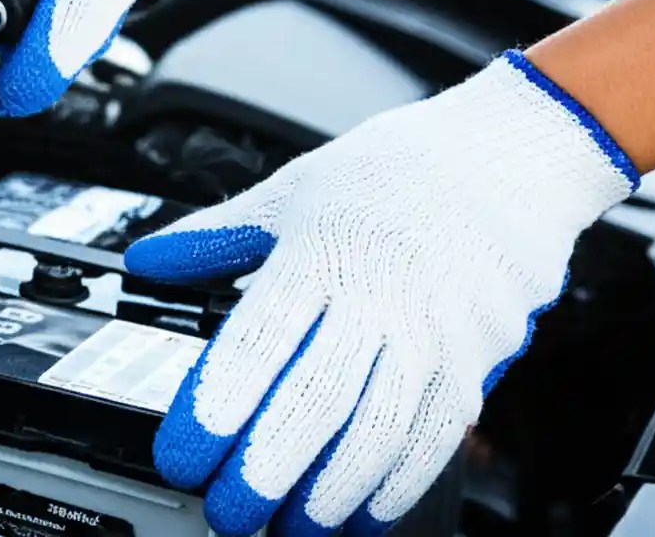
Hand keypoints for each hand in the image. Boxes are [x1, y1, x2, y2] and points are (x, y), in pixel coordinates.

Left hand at [124, 50, 637, 535]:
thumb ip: (215, 237)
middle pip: (315, 399)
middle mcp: (377, 297)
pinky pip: (437, 436)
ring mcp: (433, 332)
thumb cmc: (395, 172)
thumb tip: (147, 259)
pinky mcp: (477, 359)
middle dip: (265, 469)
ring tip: (291, 529)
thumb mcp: (291, 190)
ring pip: (377, 430)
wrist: (507, 156)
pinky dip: (398, 484)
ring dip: (329, 491)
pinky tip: (363, 514)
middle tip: (228, 511)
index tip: (183, 454)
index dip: (215, 408)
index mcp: (319, 254)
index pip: (257, 342)